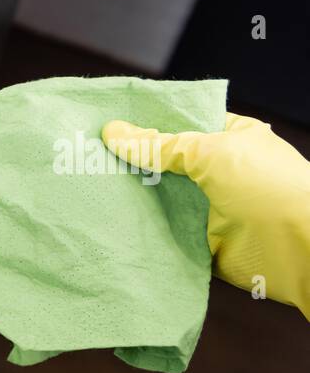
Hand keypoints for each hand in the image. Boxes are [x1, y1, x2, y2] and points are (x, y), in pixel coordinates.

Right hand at [102, 113, 309, 319]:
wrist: (299, 248)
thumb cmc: (267, 187)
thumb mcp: (211, 153)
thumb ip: (160, 146)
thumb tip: (113, 132)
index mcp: (228, 138)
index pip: (179, 124)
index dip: (145, 124)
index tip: (105, 125)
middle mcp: (217, 171)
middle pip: (164, 163)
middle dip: (130, 162)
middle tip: (85, 156)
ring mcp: (207, 207)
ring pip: (160, 198)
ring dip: (132, 197)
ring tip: (87, 186)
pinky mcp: (197, 241)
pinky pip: (162, 232)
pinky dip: (140, 229)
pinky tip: (107, 220)